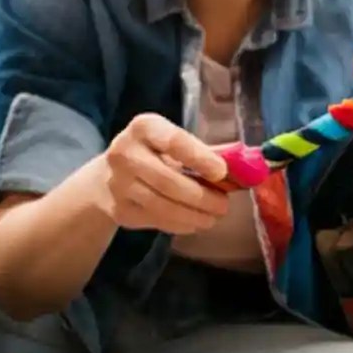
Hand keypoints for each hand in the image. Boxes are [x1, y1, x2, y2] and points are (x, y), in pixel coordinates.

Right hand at [101, 113, 229, 234]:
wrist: (107, 177)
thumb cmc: (154, 155)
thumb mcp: (174, 143)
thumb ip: (206, 152)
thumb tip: (244, 167)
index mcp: (144, 128)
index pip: (174, 141)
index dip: (199, 158)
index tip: (222, 172)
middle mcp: (124, 153)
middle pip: (168, 180)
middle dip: (202, 196)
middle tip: (224, 205)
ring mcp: (118, 184)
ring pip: (162, 205)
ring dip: (195, 215)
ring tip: (214, 216)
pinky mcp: (119, 210)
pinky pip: (156, 221)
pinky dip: (181, 224)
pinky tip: (195, 222)